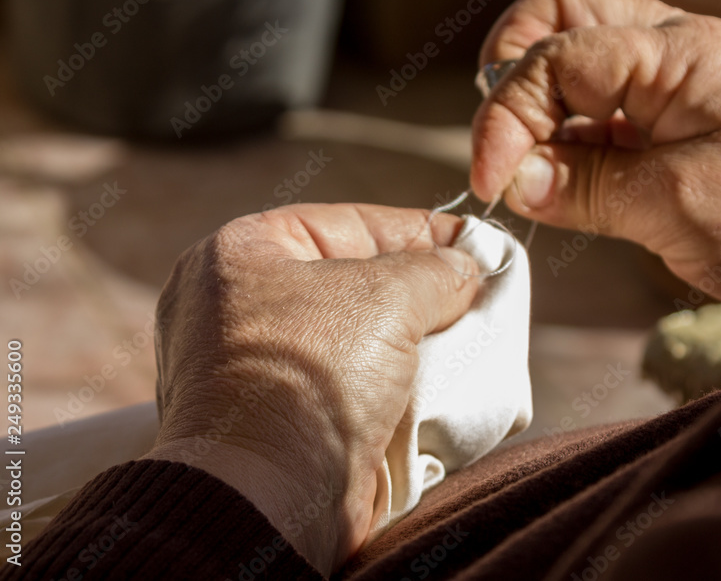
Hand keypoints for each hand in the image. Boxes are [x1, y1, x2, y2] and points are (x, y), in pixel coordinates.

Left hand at [144, 204, 479, 573]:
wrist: (272, 497)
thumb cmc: (312, 377)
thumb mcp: (388, 296)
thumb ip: (436, 269)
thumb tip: (465, 270)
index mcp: (244, 255)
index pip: (352, 225)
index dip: (421, 231)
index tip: (477, 243)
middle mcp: (242, 307)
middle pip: (360, 283)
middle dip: (424, 293)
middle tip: (479, 296)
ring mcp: (261, 367)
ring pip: (363, 339)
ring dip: (417, 344)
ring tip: (469, 342)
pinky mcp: (287, 420)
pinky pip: (355, 386)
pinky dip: (397, 386)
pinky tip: (440, 386)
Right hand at [471, 0, 720, 334]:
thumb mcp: (672, 206)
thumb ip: (582, 186)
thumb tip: (512, 179)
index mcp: (682, 52)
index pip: (559, 55)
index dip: (509, 115)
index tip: (492, 180)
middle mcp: (672, 50)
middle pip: (559, 17)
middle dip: (514, 74)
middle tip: (503, 147)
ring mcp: (667, 86)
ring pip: (568, 60)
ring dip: (535, 110)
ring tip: (529, 174)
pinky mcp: (661, 125)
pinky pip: (589, 112)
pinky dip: (559, 141)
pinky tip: (556, 183)